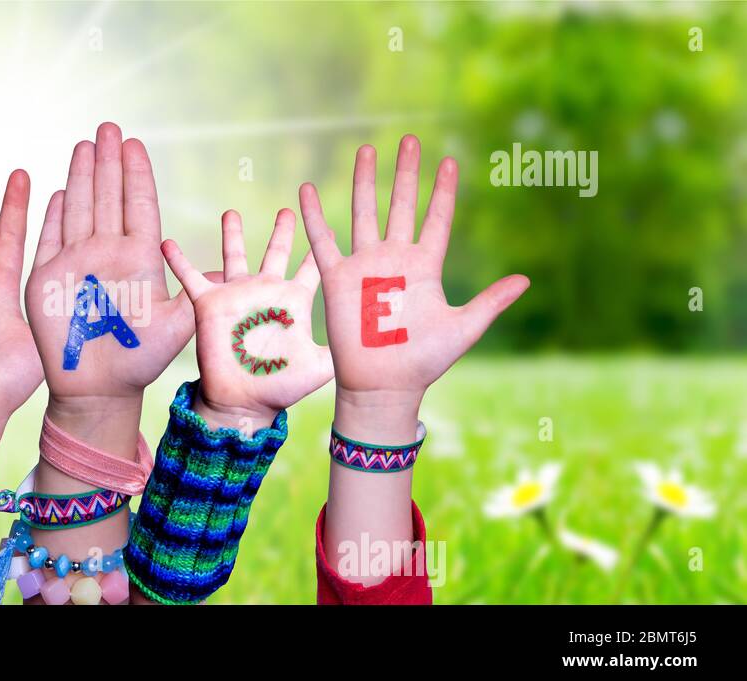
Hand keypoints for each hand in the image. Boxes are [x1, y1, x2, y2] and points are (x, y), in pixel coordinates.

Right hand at [24, 123, 193, 401]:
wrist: (97, 388)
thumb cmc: (139, 360)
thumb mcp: (175, 326)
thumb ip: (196, 295)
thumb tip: (228, 273)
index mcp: (139, 258)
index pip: (138, 205)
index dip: (135, 174)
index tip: (134, 144)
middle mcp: (108, 252)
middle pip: (107, 196)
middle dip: (108, 161)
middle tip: (109, 126)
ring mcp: (77, 262)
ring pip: (80, 208)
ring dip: (81, 176)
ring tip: (85, 144)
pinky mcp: (48, 278)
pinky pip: (49, 237)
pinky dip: (53, 214)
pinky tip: (57, 189)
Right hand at [162, 208, 332, 427]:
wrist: (244, 401)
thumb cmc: (282, 386)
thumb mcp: (321, 366)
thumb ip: (342, 345)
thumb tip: (370, 335)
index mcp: (295, 301)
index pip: (312, 266)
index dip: (320, 247)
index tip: (330, 226)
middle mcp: (267, 291)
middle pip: (276, 251)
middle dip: (282, 230)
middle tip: (287, 209)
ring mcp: (238, 295)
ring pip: (235, 255)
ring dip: (232, 234)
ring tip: (231, 212)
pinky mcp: (210, 304)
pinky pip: (192, 276)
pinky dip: (179, 259)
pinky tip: (167, 241)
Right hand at [301, 135, 528, 434]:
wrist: (384, 386)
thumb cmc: (424, 362)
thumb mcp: (464, 328)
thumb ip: (491, 301)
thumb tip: (527, 280)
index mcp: (425, 267)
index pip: (436, 219)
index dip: (443, 192)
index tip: (449, 162)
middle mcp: (395, 260)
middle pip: (401, 205)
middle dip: (405, 173)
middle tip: (410, 140)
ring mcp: (365, 266)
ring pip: (363, 213)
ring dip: (364, 181)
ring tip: (367, 149)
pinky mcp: (337, 278)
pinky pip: (324, 240)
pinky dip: (315, 215)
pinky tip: (306, 189)